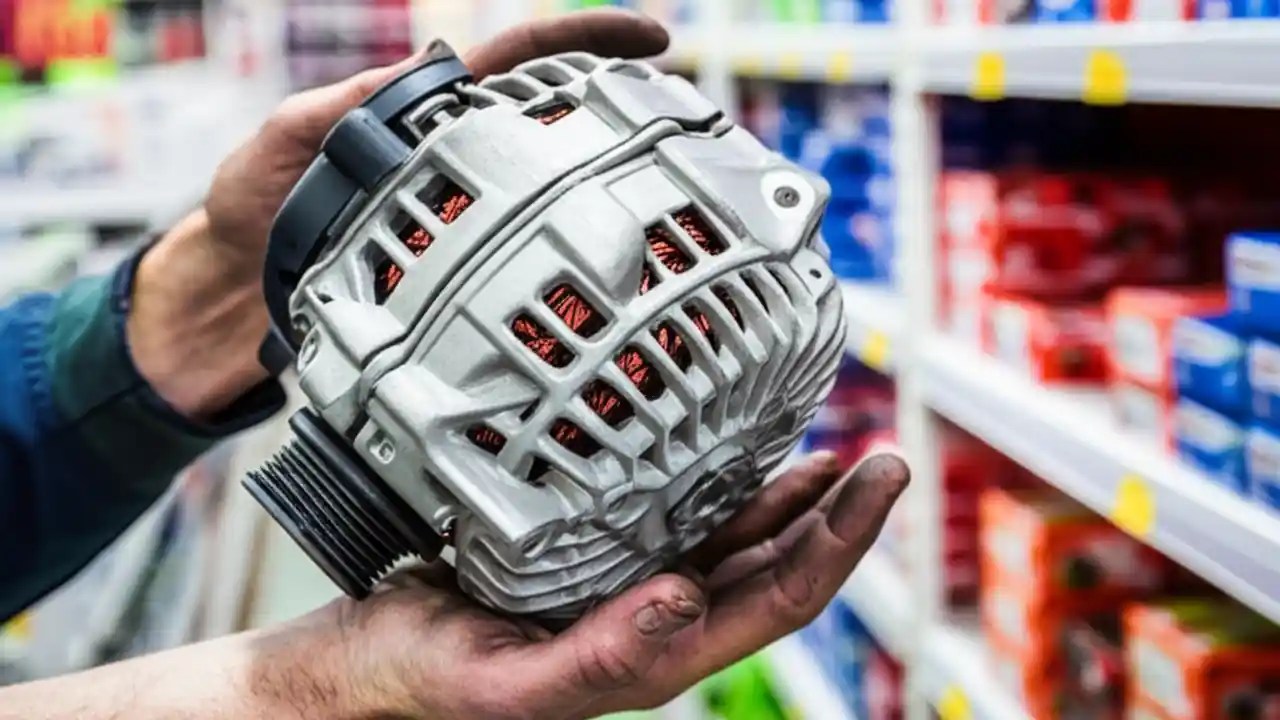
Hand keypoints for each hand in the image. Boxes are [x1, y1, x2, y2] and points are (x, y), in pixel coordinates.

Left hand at [127, 10, 669, 418]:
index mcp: (418, 112)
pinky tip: (573, 274)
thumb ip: (347, 104)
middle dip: (612, 119)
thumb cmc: (251, 204)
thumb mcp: (286, 137)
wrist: (230, 287)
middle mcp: (449, 163)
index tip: (644, 39)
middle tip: (669, 128)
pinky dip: (545, 263)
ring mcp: (454, 218)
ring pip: (538, 198)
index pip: (513, 63)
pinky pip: (508, 260)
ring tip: (643, 199)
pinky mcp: (449, 272)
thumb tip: (430, 71)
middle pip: (547, 126)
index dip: (580, 44)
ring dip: (589, 197)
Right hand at [262, 450, 908, 719]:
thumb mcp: (513, 682)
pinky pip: (680, 512)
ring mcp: (631, 583)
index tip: (874, 483)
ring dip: (792, 497)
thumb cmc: (430, 684)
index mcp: (656, 655)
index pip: (778, 600)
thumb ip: (603, 657)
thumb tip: (688, 601)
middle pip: (776, 566)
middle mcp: (658, 618)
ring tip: (834, 450)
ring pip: (737, 538)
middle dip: (835, 516)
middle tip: (878, 456)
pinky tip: (738, 449)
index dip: (838, 545)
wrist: (368, 664)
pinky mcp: (595, 553)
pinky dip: (719, 480)